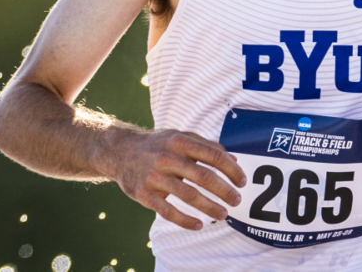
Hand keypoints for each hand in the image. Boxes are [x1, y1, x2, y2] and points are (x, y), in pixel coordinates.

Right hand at [107, 127, 246, 230]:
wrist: (120, 152)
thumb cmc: (158, 145)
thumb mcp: (180, 137)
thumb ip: (207, 146)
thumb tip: (233, 159)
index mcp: (180, 142)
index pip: (213, 155)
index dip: (231, 170)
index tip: (242, 181)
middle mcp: (168, 158)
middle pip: (204, 177)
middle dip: (224, 190)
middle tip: (237, 200)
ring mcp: (155, 177)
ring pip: (188, 196)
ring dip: (209, 207)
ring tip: (223, 214)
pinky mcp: (145, 194)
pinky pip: (168, 211)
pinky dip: (185, 220)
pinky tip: (199, 224)